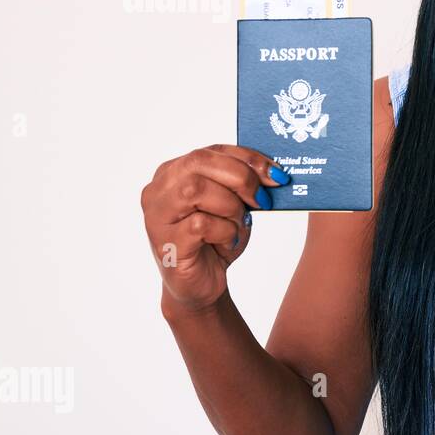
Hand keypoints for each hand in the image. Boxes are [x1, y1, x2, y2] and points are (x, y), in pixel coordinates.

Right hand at [141, 144, 290, 312]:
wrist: (202, 283)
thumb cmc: (216, 239)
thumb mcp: (234, 204)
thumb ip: (243, 184)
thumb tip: (274, 172)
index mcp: (174, 172)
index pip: (212, 151)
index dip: (247, 158)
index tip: (276, 174)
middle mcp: (159, 189)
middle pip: (200, 163)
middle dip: (241, 179)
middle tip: (263, 200)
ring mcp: (157, 216)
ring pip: (196, 190)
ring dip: (231, 207)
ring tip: (239, 225)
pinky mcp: (165, 242)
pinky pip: (200, 224)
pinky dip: (225, 232)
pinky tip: (228, 243)